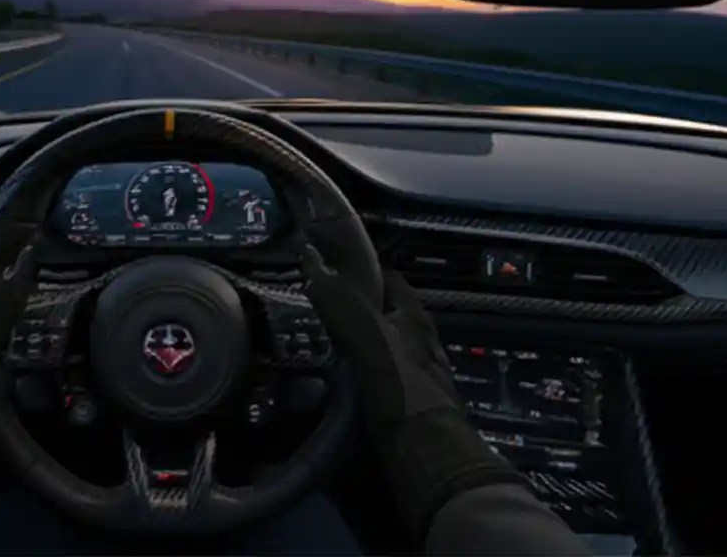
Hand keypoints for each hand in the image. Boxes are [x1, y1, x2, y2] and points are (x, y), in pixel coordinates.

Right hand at [299, 241, 524, 539]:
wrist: (428, 465)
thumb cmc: (406, 394)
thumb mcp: (372, 341)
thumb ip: (344, 304)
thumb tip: (311, 261)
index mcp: (415, 322)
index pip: (388, 280)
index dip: (358, 269)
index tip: (321, 267)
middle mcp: (415, 347)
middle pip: (376, 318)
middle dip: (343, 312)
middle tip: (300, 312)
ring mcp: (407, 382)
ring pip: (368, 354)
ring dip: (339, 351)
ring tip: (297, 350)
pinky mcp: (395, 414)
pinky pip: (361, 389)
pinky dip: (340, 386)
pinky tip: (314, 390)